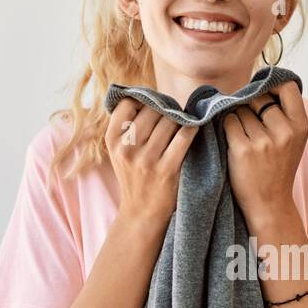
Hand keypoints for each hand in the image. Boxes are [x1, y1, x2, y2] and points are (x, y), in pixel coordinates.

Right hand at [105, 96, 198, 226]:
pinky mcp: (166, 169)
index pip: (127, 103)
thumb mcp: (119, 151)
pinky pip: (184, 137)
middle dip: (166, 109)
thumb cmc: (134, 176)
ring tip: (183, 123)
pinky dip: (192, 129)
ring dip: (180, 119)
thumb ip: (126, 126)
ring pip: (169, 121)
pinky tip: (195, 128)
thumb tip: (142, 95)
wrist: (141, 213)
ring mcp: (146, 159)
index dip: (143, 100)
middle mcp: (126, 148)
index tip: (153, 104)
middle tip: (174, 113)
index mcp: (112, 140)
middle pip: (152, 110)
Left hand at [220, 81, 307, 224]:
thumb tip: (262, 80)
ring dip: (237, 119)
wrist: (269, 203)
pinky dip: (227, 129)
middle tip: (252, 125)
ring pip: (240, 109)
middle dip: (249, 105)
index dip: (272, 85)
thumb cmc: (278, 168)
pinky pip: (228, 122)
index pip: (287, 86)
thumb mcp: (293, 139)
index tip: (263, 93)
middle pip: (258, 97)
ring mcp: (264, 141)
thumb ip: (284, 112)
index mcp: (301, 126)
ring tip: (245, 138)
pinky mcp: (243, 150)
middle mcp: (285, 132)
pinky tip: (234, 143)